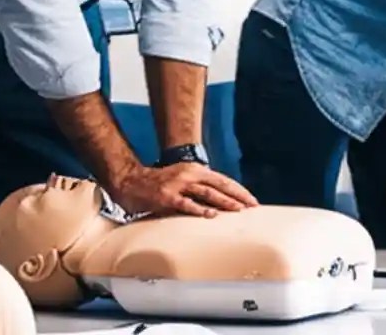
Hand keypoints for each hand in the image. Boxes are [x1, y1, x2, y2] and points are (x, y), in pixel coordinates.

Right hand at [111, 163, 258, 217]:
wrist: (133, 182)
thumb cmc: (161, 183)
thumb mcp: (184, 178)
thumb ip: (200, 186)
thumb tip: (222, 200)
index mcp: (195, 170)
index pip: (223, 180)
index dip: (238, 190)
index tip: (252, 200)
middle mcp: (189, 175)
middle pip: (219, 185)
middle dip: (237, 196)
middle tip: (251, 206)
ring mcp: (178, 185)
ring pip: (206, 193)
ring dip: (224, 202)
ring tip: (238, 210)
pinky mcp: (167, 197)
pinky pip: (186, 204)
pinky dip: (199, 210)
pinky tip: (211, 215)